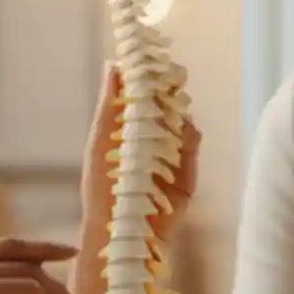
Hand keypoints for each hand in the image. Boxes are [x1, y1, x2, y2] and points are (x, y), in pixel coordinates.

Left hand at [79, 63, 200, 250]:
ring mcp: (171, 158)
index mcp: (128, 131)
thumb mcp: (101, 140)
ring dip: (179, 112)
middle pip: (167, 108)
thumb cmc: (101, 188)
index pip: (144, 98)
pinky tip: (181, 129)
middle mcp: (151, 142)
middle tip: (171, 78)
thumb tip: (114, 65)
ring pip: (182, 124)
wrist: (118, 233)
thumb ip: (110, 105)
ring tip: (172, 104)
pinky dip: (188, 136)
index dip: (151, 79)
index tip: (153, 61)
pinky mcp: (187, 176)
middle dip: (170, 92)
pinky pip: (192, 146)